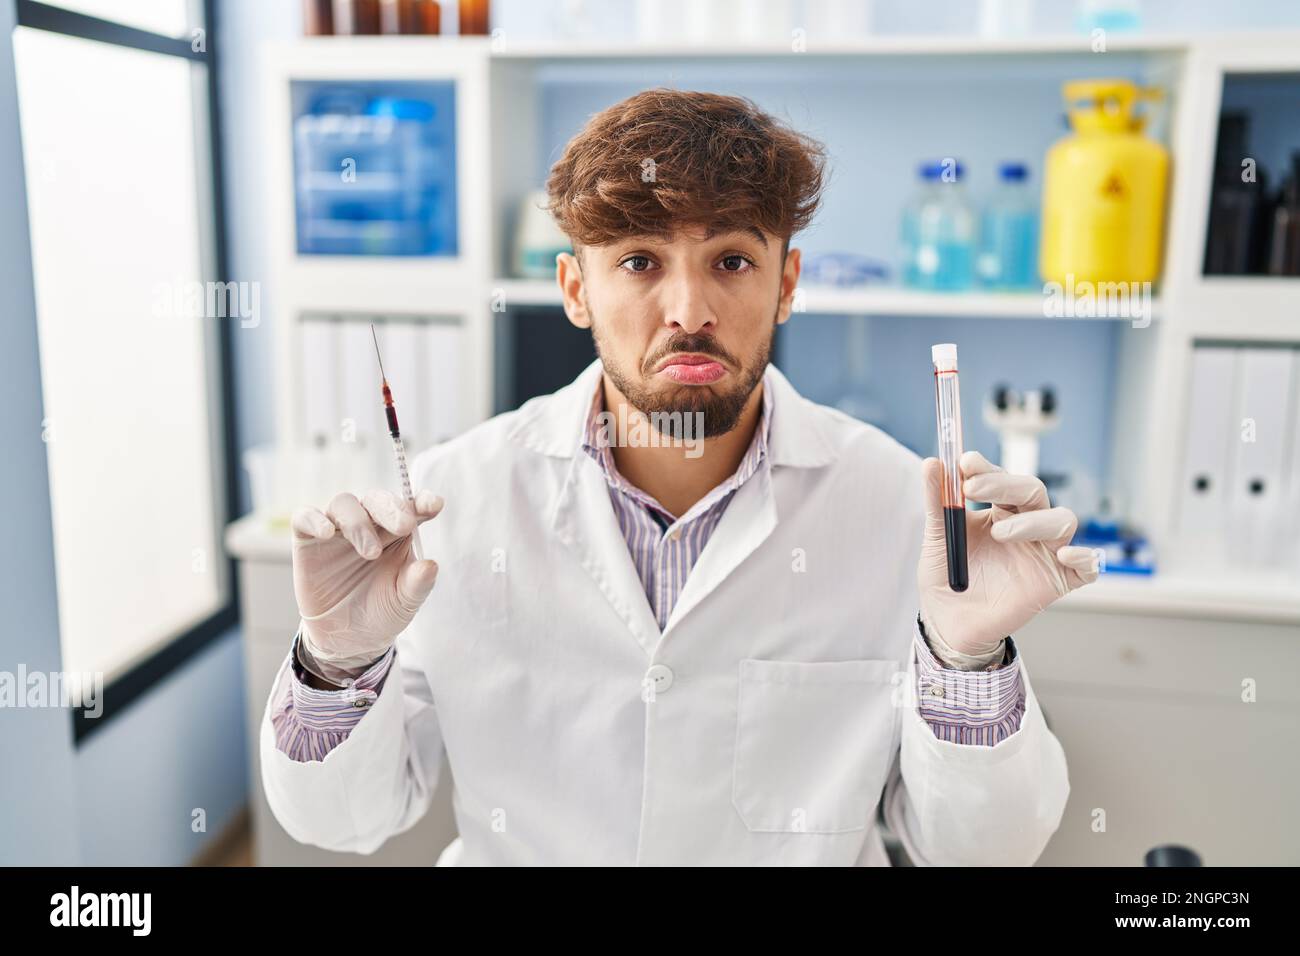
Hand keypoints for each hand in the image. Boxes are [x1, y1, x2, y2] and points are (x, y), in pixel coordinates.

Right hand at [291, 489, 443, 682]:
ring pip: (344, 503)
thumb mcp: (404, 601)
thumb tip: (430, 565)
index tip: (434, 505)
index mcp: (398, 532)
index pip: (412, 507)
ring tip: (371, 553)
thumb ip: (418, 583)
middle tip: (404, 527)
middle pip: (377, 499)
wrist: (347, 639)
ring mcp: (338, 529)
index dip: (423, 502)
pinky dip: (314, 519)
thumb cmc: (381, 611)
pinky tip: (326, 532)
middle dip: (392, 508)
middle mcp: (369, 523)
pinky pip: (305, 517)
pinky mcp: (308, 539)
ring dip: (358, 523)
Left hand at [917, 450, 1097, 656]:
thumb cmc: (946, 577)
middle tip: (973, 490)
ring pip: (1062, 521)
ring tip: (1000, 533)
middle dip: (1005, 485)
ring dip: (1034, 521)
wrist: (949, 622)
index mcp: (1000, 511)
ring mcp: (1044, 552)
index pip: (1002, 479)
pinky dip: (1083, 558)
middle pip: (1033, 492)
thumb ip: (937, 501)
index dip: (988, 468)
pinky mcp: (1057, 581)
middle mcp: (1027, 525)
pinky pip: (1086, 568)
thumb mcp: (938, 537)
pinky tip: (1064, 555)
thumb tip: (931, 463)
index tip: (966, 463)